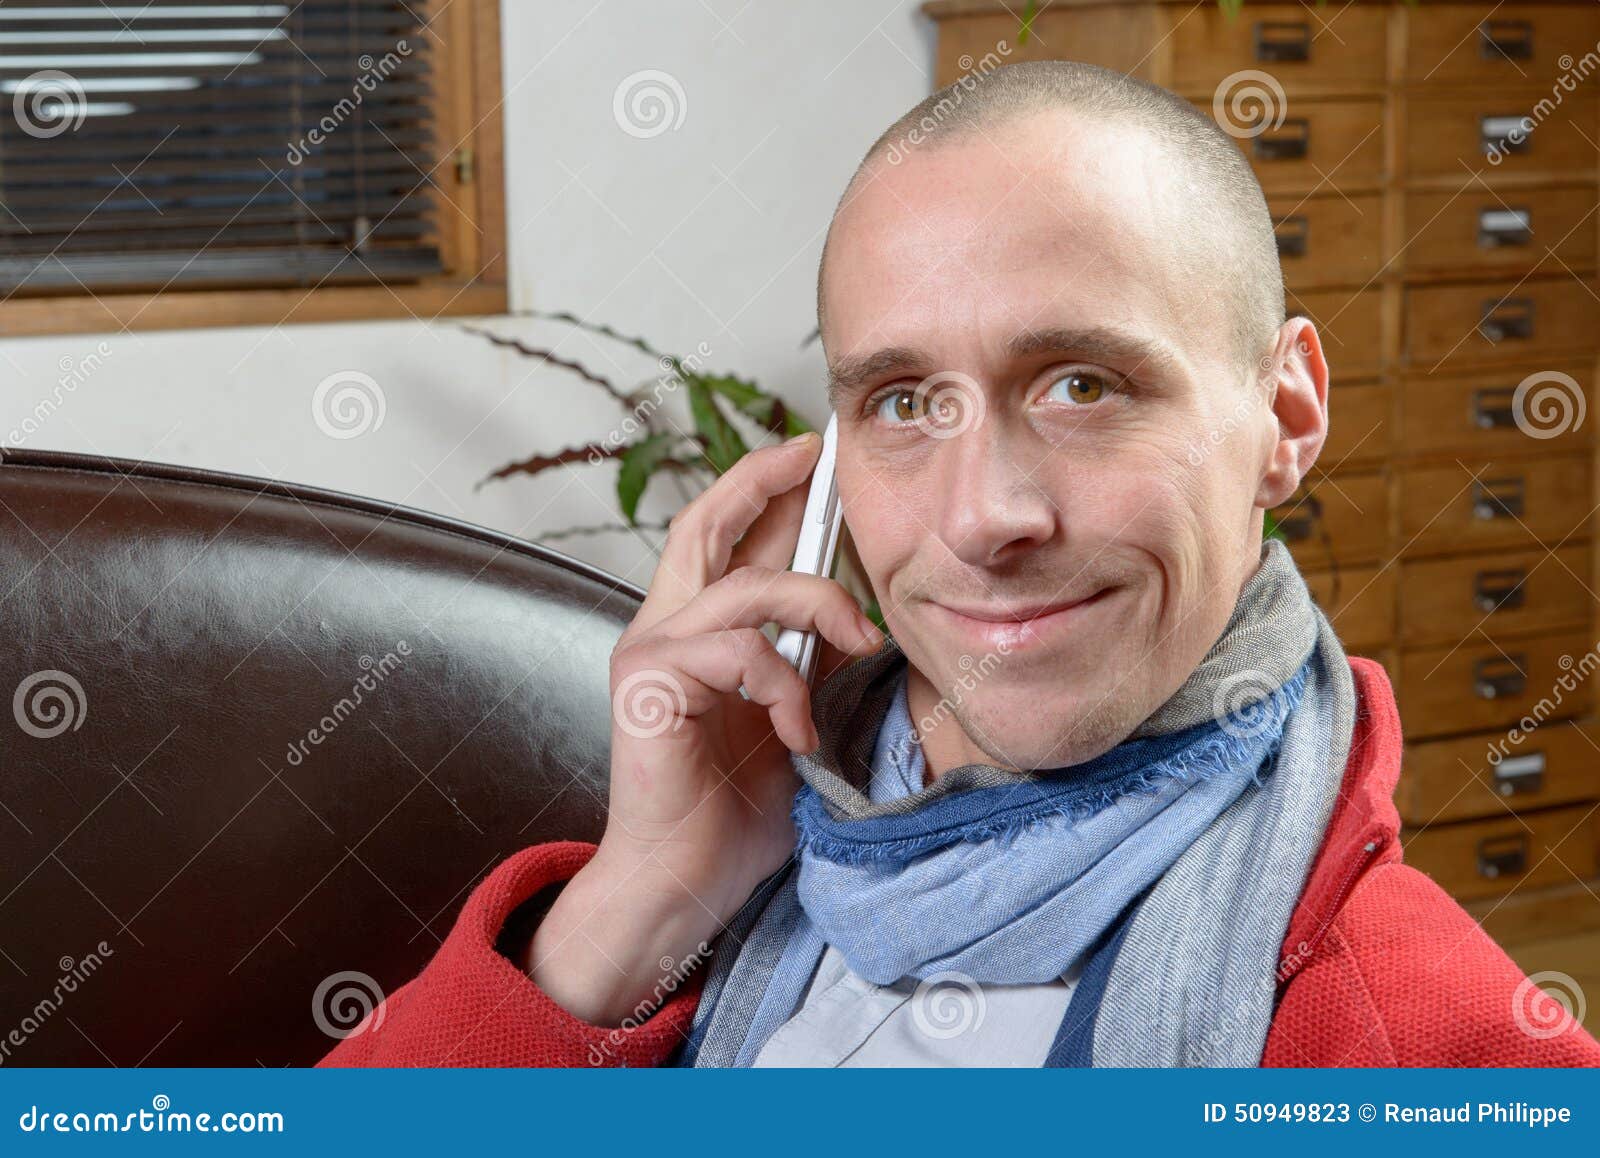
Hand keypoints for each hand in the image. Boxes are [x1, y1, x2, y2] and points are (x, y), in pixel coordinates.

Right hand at [526, 431, 881, 1025]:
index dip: (766, 493)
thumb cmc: (733, 813)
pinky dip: (782, 683)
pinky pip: (734, 650)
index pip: (728, 540)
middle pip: (704, 524)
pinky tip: (797, 731)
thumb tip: (857, 617)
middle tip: (813, 456)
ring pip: (742, 587)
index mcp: (699, 633)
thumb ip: (808, 662)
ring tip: (857, 646)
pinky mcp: (649, 685)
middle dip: (760, 480)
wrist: (684, 884)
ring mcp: (651, 653)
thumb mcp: (793, 718)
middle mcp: (665, 629)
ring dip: (815, 607)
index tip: (813, 461)